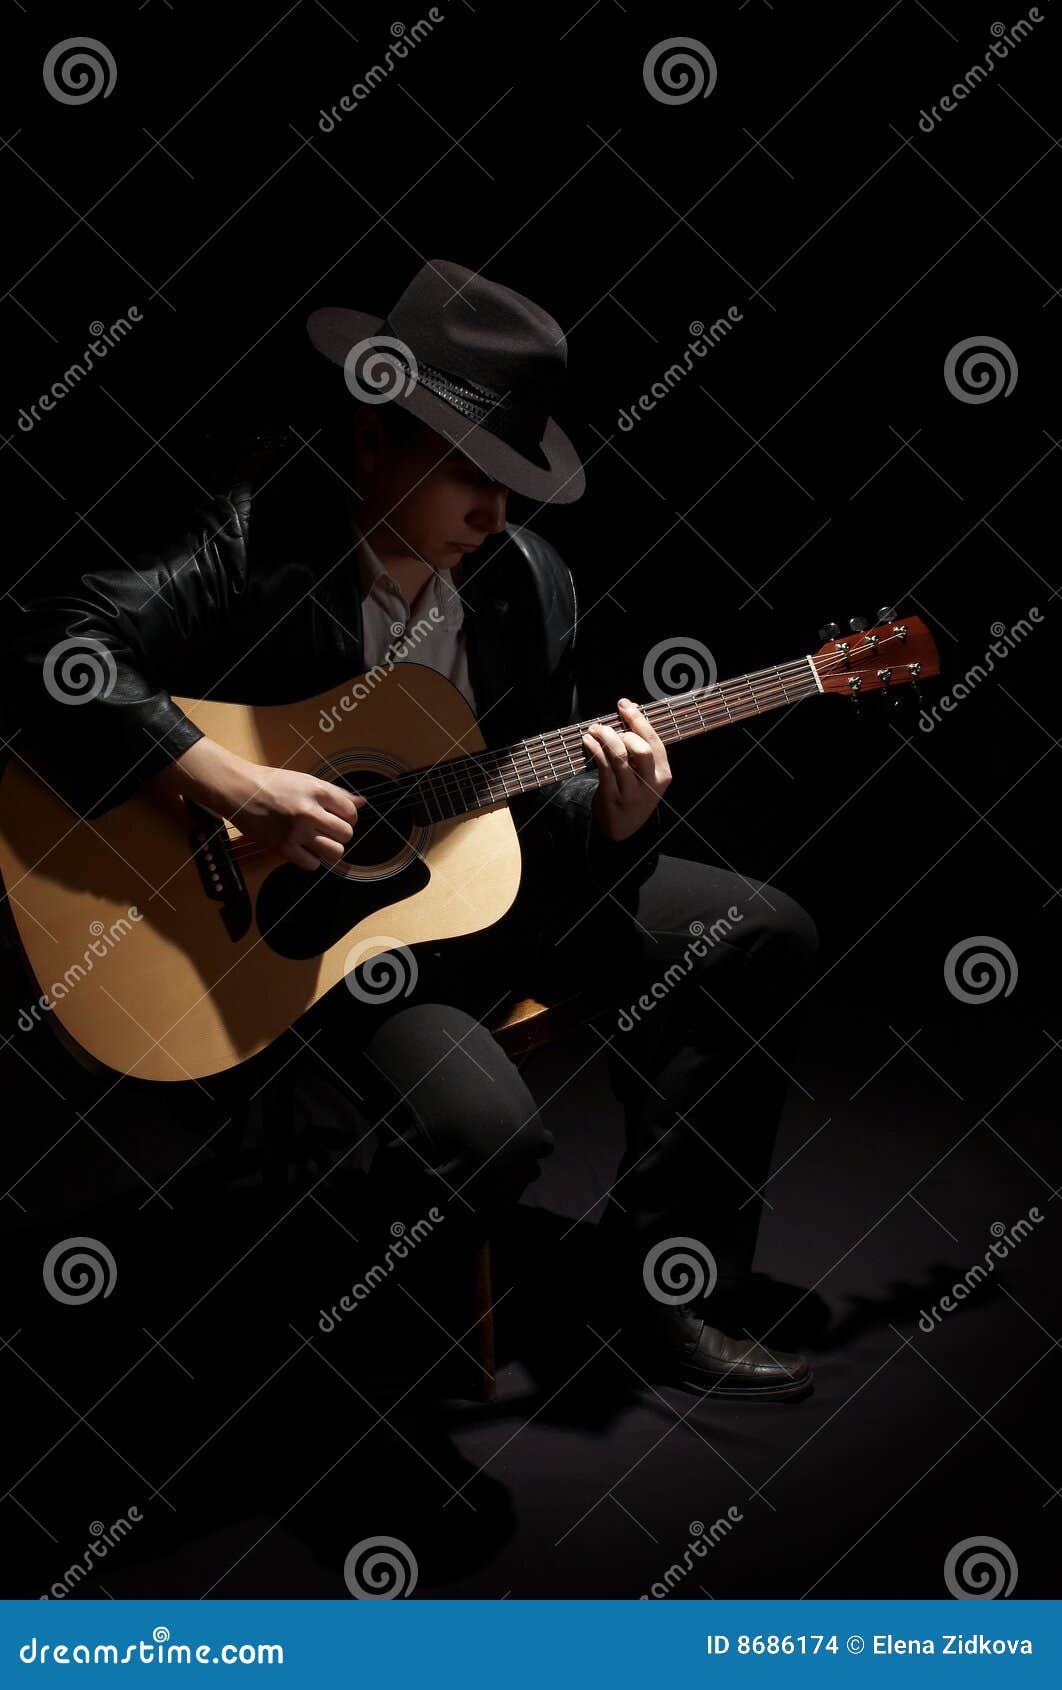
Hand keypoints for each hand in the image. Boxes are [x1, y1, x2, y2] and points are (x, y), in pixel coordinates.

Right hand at [229, 763, 365, 870]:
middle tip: (326, 830)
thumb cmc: (274, 784)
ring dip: (329, 849)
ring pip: (334, 852)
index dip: (347, 817)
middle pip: (346, 834)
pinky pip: (312, 865)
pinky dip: (311, 860)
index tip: (336, 817)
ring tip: (318, 841)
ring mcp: (297, 832)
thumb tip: (362, 802)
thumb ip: (336, 794)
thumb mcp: (307, 781)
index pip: (352, 813)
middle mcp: (310, 812)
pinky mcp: (283, 847)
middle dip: (340, 834)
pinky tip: (303, 850)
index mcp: (318, 792)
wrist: (240, 790)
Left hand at [582, 697, 671, 843]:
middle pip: (641, 749)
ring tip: (594, 730)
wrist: (623, 828)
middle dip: (622, 732)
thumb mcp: (646, 774)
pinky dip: (595, 750)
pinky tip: (588, 741)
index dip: (638, 720)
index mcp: (663, 774)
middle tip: (605, 727)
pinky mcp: (612, 797)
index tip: (624, 705)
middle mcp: (650, 784)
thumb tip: (630, 709)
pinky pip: (604, 769)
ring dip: (605, 738)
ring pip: (620, 758)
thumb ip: (641, 745)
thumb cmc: (633, 792)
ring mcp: (631, 792)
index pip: (654, 742)